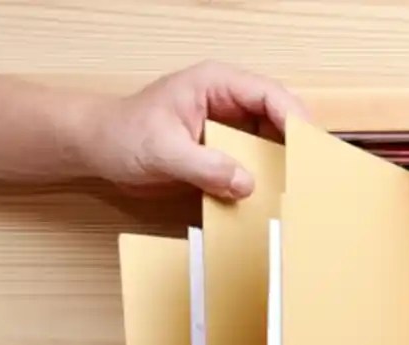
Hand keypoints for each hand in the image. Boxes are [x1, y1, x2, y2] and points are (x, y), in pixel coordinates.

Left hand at [77, 61, 306, 198]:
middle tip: (312, 172)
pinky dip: (267, 178)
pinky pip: (257, 162)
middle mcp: (230, 101)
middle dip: (297, 142)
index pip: (269, 94)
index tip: (307, 148)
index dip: (293, 119)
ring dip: (284, 163)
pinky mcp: (227, 150)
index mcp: (216, 84)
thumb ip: (204, 166)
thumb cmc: (121, 135)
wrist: (96, 148)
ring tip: (300, 188)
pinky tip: (274, 197)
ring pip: (274, 141)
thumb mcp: (161, 150)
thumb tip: (246, 184)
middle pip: (281, 117)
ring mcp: (231, 126)